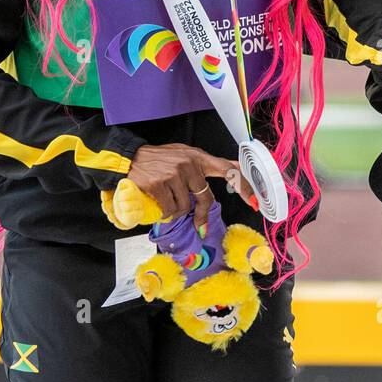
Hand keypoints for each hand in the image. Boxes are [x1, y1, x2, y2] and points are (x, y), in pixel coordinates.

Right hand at [126, 143, 253, 230]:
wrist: (128, 159)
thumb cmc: (158, 160)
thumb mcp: (184, 156)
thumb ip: (202, 167)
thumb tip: (228, 174)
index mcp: (199, 157)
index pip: (228, 169)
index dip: (243, 185)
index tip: (253, 200)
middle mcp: (189, 164)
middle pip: (206, 197)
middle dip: (202, 214)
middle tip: (200, 226)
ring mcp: (174, 173)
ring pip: (186, 207)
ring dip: (177, 210)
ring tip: (167, 200)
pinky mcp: (159, 184)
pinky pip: (170, 209)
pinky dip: (166, 212)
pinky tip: (159, 203)